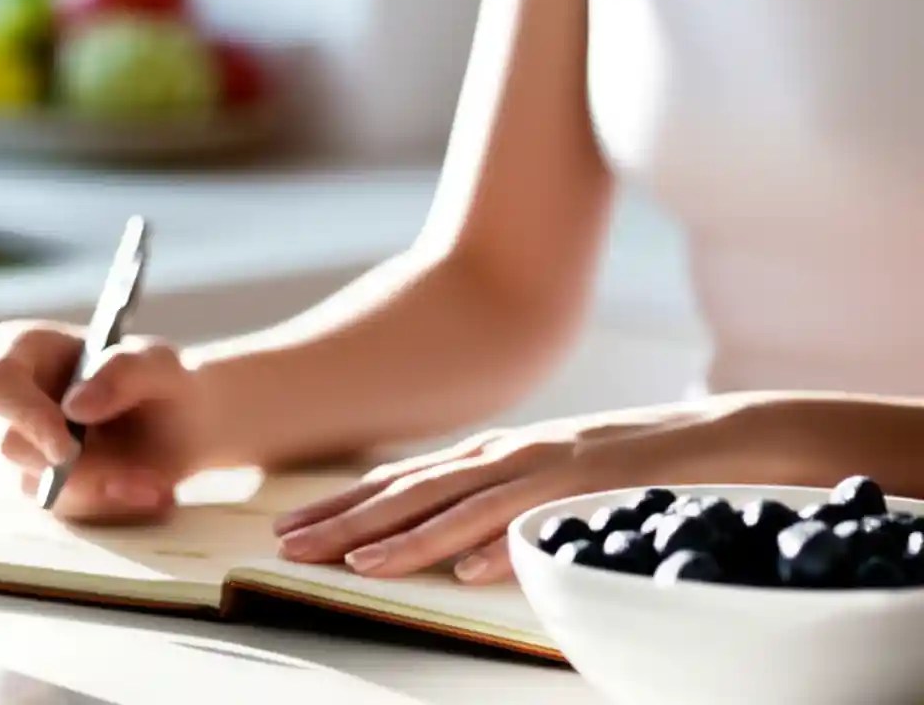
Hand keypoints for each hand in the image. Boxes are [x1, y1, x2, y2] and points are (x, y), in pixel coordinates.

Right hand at [0, 319, 212, 521]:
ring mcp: (15, 448)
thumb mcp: (161, 365)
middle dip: (77, 469)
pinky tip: (145, 491)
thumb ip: (125, 371)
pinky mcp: (34, 486)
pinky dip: (105, 505)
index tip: (68, 448)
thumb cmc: (162, 380)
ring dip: (101, 490)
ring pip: (35, 486)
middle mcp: (5, 401)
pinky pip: (59, 508)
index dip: (23, 417)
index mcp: (21, 350)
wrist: (181, 426)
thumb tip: (75, 406)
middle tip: (141, 477)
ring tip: (154, 482)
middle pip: (4, 446)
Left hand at [273, 398, 826, 584]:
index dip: (344, 504)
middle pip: (413, 491)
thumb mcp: (543, 481)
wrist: (718, 436)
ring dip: (408, 538)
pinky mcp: (596, 488)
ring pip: (465, 507)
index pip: (402, 481)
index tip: (293, 526)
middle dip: (346, 521)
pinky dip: (503, 544)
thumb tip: (452, 548)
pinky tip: (467, 571)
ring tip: (355, 564)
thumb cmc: (625, 465)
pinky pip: (543, 520)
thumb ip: (495, 502)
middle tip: (288, 546)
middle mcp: (509, 455)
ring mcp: (551, 469)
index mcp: (493, 455)